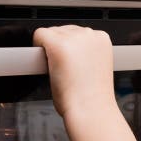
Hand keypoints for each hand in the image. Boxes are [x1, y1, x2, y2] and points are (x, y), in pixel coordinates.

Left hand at [33, 25, 137, 140]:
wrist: (91, 110)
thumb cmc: (93, 97)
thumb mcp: (96, 67)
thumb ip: (84, 53)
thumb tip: (67, 50)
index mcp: (103, 39)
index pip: (77, 32)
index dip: (71, 49)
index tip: (73, 64)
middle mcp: (90, 34)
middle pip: (63, 30)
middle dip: (59, 48)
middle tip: (66, 71)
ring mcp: (74, 38)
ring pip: (50, 33)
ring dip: (49, 50)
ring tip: (60, 71)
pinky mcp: (58, 44)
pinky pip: (39, 35)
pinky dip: (37, 47)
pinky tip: (46, 64)